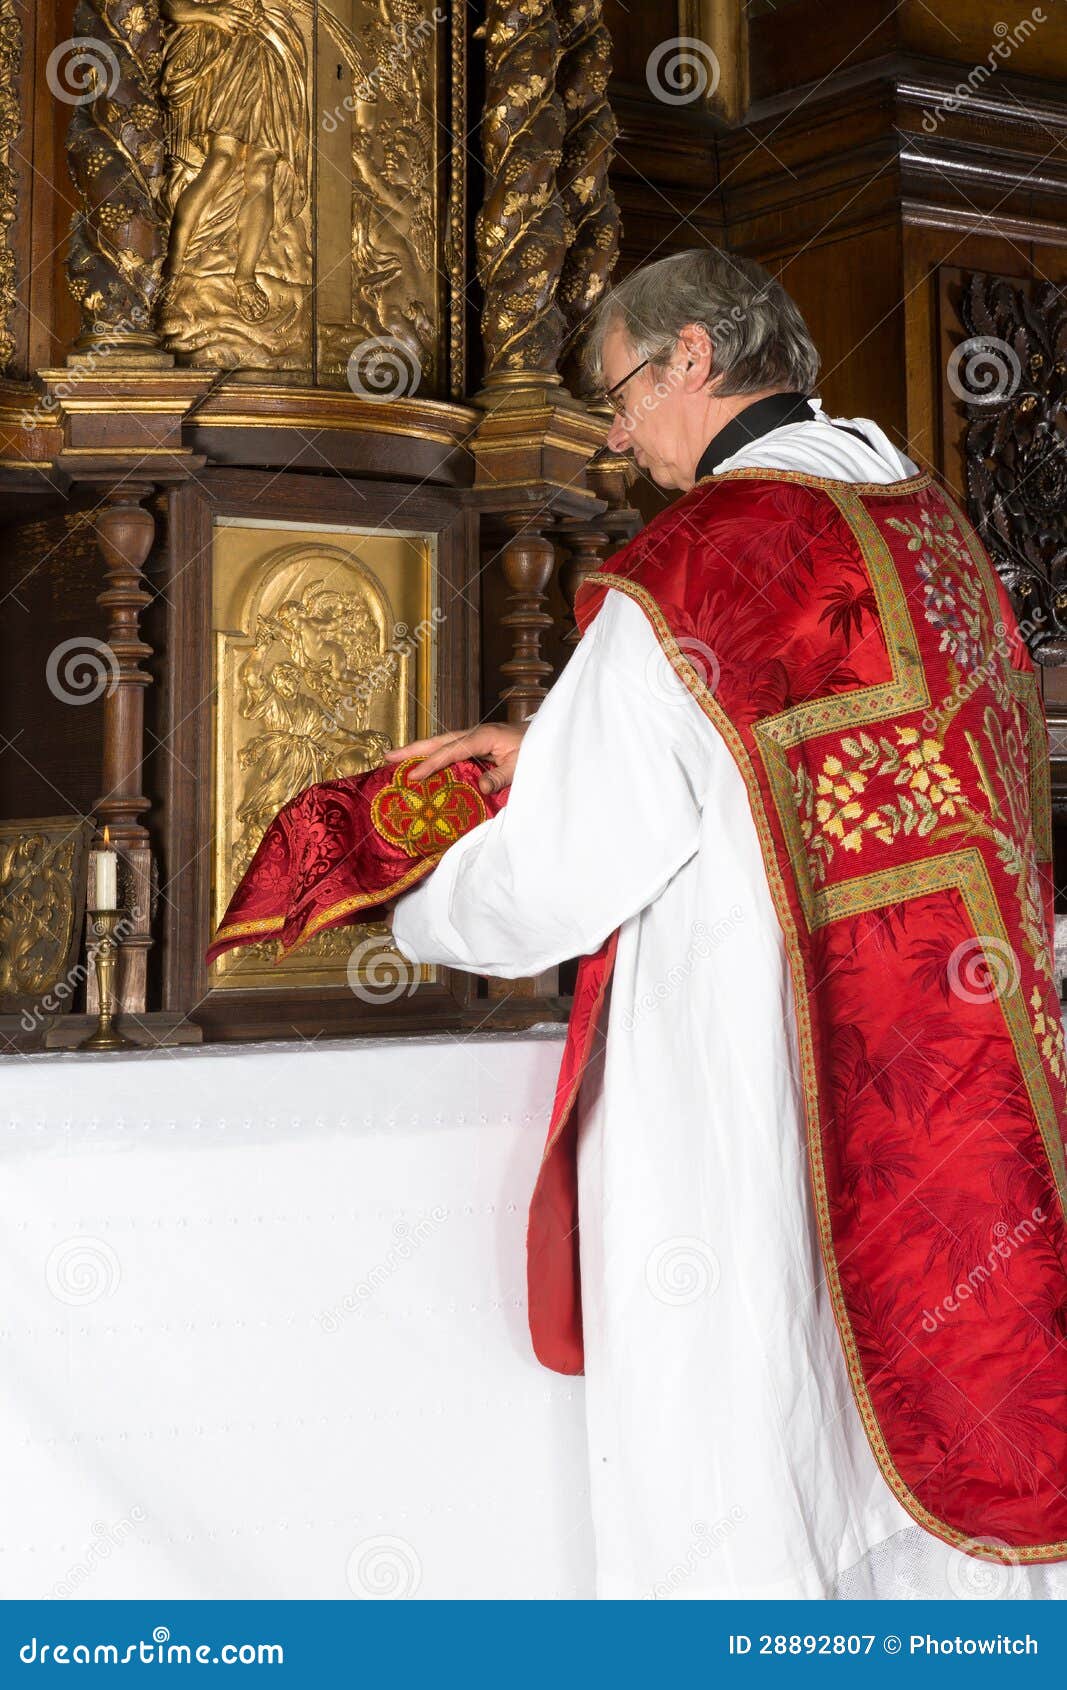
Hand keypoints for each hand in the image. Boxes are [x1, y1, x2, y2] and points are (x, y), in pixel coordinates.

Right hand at [383, 722, 528, 795]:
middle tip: (387, 756)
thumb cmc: (535, 748)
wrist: (545, 734)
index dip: (430, 763)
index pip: (451, 750)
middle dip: (412, 749)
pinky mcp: (475, 743)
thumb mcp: (522, 765)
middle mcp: (475, 733)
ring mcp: (474, 737)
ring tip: (394, 758)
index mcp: (484, 736)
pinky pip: (449, 748)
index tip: (412, 776)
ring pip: (441, 743)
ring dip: (418, 750)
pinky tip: (420, 762)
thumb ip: (501, 776)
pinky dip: (432, 754)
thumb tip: (480, 786)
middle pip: (438, 740)